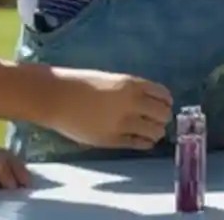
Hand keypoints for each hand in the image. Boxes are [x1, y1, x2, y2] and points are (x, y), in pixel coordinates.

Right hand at [46, 68, 173, 149]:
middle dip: (163, 118)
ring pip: (156, 132)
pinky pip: (140, 144)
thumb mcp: (113, 80)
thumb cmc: (82, 84)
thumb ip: (133, 91)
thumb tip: (152, 103)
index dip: (165, 102)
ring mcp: (123, 123)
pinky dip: (145, 142)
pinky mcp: (112, 140)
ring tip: (148, 131)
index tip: (163, 105)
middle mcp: (132, 103)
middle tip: (156, 119)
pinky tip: (141, 139)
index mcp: (132, 84)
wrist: (57, 97)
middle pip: (164, 115)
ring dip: (155, 132)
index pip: (164, 95)